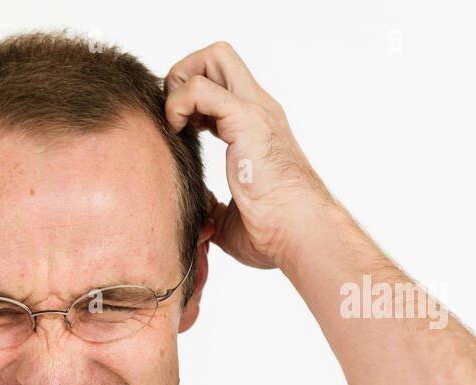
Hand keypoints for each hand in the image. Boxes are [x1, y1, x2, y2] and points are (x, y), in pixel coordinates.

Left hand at [164, 41, 337, 270]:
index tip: (181, 131)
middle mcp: (258, 110)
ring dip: (180, 84)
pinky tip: (177, 133)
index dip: (191, 97)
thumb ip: (213, 205)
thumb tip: (198, 213)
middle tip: (175, 117)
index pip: (221, 82)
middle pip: (218, 56)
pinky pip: (200, 89)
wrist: (300, 236)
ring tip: (175, 124)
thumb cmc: (273, 233)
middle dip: (183, 75)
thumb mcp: (229, 217)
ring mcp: (255, 112)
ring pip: (213, 57)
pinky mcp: (247, 122)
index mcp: (256, 127)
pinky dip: (178, 103)